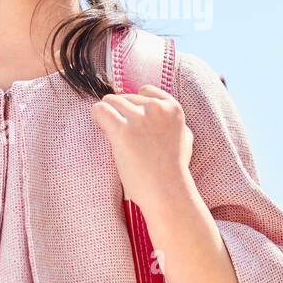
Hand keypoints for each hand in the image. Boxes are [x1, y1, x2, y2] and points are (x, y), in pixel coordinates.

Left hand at [91, 84, 194, 217]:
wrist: (166, 192)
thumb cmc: (173, 171)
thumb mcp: (185, 139)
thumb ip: (174, 122)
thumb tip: (158, 109)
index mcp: (173, 108)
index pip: (145, 91)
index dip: (135, 104)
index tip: (131, 120)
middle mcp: (157, 109)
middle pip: (125, 97)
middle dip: (120, 113)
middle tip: (121, 134)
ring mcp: (140, 118)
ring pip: (111, 101)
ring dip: (108, 115)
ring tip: (110, 133)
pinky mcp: (122, 130)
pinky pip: (100, 110)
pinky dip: (97, 115)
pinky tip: (100, 126)